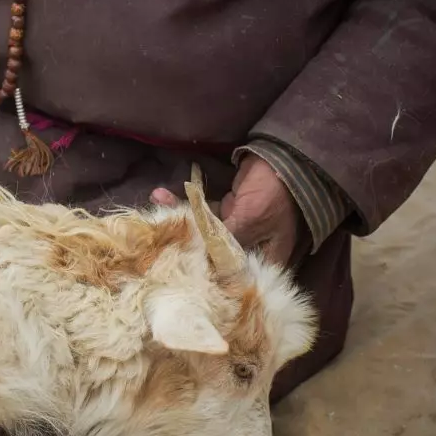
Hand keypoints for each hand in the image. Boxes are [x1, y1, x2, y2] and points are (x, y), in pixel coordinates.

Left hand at [150, 154, 300, 266]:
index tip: (174, 269)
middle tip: (154, 237)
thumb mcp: (249, 220)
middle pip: (214, 257)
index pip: (232, 278)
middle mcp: (250, 251)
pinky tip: (162, 195)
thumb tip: (195, 257)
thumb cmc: (273, 193)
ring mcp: (238, 231)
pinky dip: (185, 206)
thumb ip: (222, 240)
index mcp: (265, 261)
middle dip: (183, 245)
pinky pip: (203, 215)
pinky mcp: (227, 213)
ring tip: (154, 210)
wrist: (281, 157)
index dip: (205, 277)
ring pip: (203, 234)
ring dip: (179, 221)